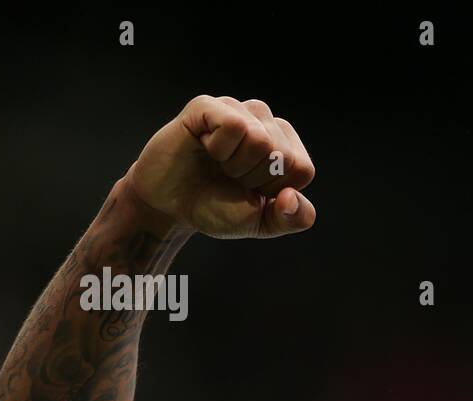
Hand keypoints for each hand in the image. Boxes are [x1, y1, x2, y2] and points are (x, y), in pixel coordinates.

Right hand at [122, 95, 316, 238]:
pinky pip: (232, 125)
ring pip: (260, 139)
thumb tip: (291, 197)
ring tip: (218, 163)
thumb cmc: (218, 208)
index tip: (252, 191)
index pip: (302, 169)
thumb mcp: (262, 223)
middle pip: (282, 155)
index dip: (274, 190)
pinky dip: (219, 148)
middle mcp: (265, 122)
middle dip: (254, 179)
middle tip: (230, 178)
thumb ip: (291, 219)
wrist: (170, 206)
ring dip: (235, 164)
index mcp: (286, 147)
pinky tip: (205, 148)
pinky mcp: (208, 105)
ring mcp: (237, 109)